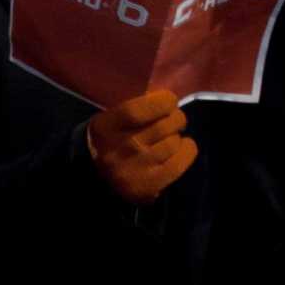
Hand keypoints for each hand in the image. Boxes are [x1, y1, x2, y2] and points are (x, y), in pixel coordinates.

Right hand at [87, 89, 197, 205]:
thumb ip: (136, 106)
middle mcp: (119, 149)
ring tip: (170, 136)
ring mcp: (134, 169)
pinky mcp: (148, 185)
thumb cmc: (111, 140)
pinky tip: (182, 147)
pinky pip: (180, 162)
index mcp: (105, 127)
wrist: (97, 178)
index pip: (138, 110)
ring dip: (177, 135)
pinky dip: (187, 150)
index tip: (169, 101)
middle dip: (176, 118)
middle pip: (164, 126)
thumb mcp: (112, 119)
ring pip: (173, 142)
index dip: (163, 101)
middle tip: (173, 119)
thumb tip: (168, 99)